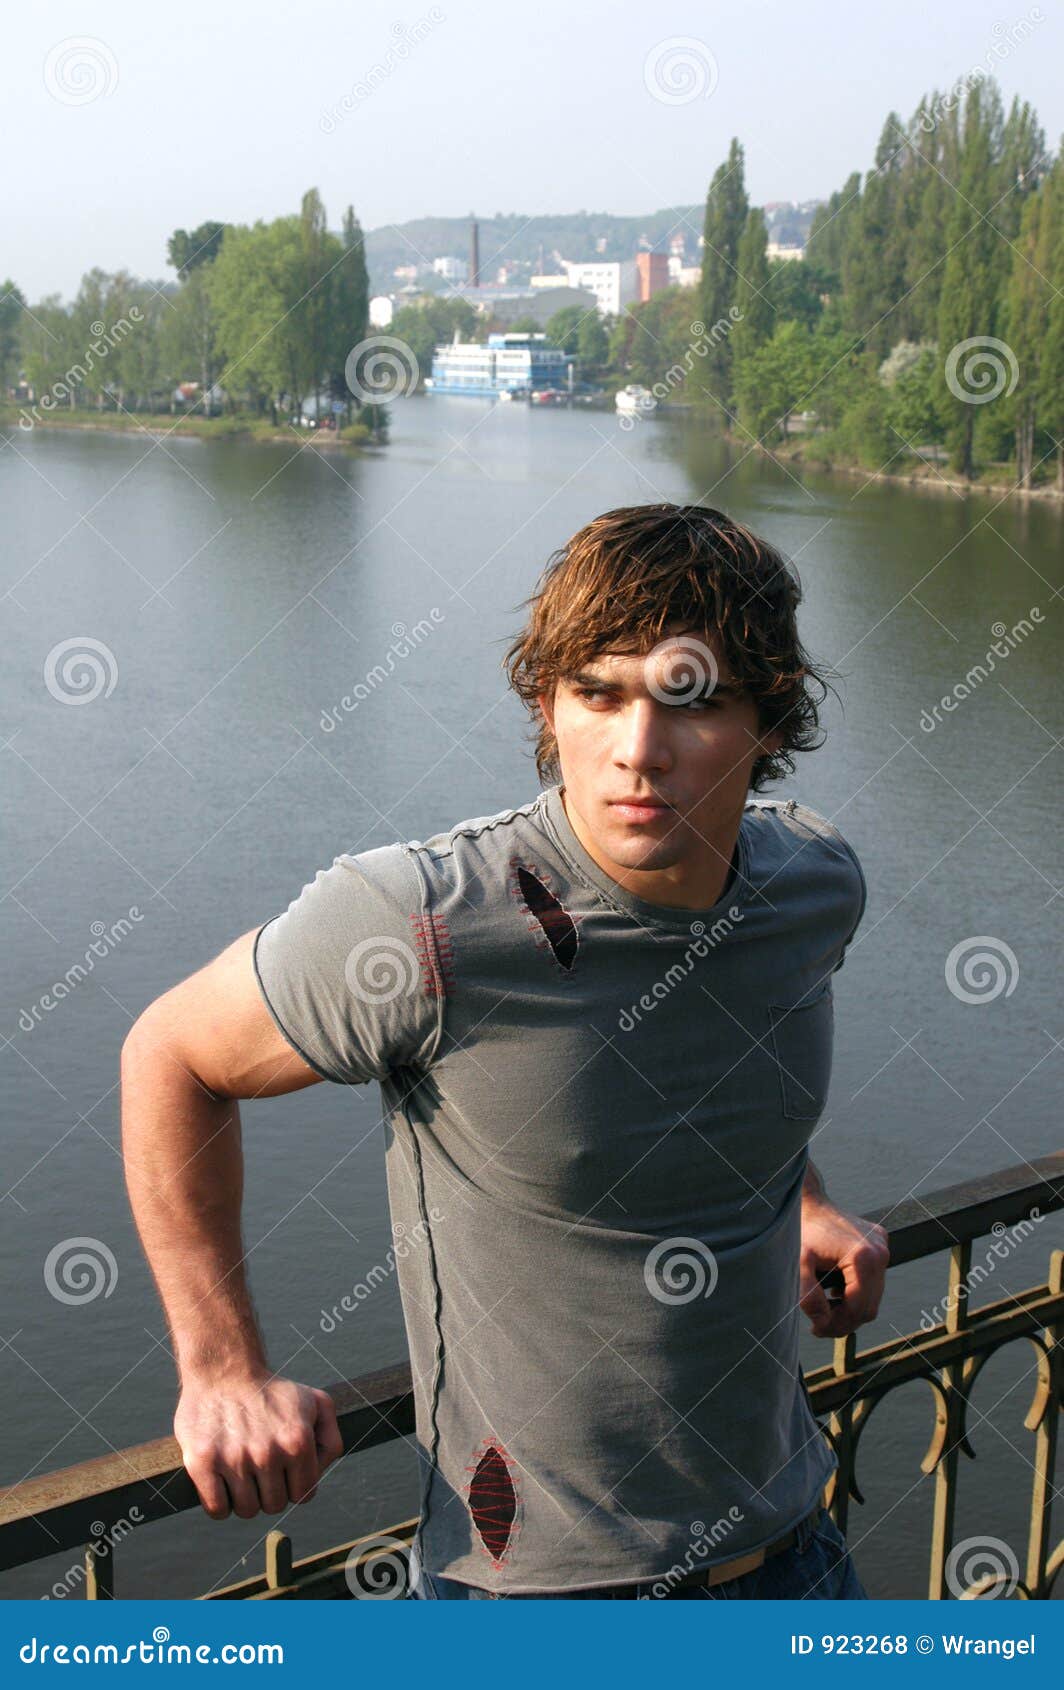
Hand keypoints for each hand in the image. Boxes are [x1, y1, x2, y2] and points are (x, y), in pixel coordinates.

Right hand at [174, 1371, 344, 1519]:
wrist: (224, 1371)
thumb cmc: (271, 1392)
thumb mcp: (316, 1403)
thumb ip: (330, 1440)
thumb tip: (319, 1474)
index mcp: (297, 1441)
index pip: (303, 1494)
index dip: (294, 1485)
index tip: (284, 1472)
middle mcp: (267, 1452)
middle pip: (274, 1505)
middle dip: (270, 1492)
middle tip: (260, 1470)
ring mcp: (233, 1458)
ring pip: (246, 1510)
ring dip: (245, 1498)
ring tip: (242, 1472)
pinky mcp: (202, 1462)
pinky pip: (217, 1509)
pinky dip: (220, 1504)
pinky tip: (222, 1483)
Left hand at [799, 1198, 888, 1338]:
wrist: (807, 1201)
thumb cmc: (800, 1230)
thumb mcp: (797, 1264)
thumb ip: (808, 1296)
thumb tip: (823, 1322)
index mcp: (864, 1257)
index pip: (858, 1308)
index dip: (838, 1324)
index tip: (816, 1329)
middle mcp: (880, 1252)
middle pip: (869, 1306)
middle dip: (844, 1320)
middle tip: (819, 1325)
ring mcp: (882, 1246)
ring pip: (872, 1296)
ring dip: (850, 1307)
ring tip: (824, 1307)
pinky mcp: (879, 1243)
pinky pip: (873, 1280)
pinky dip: (855, 1292)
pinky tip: (834, 1290)